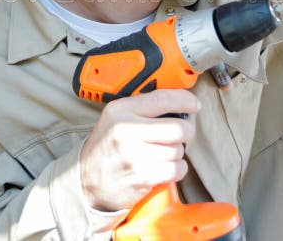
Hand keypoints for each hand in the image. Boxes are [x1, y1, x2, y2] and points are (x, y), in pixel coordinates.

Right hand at [80, 89, 200, 211]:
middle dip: (186, 132)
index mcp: (120, 111)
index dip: (184, 100)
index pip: (161, 99)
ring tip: (163, 153)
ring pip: (178, 150)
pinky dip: (177, 169)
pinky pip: (176, 169)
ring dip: (177, 153)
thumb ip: (142, 108)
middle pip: (178, 128)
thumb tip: (178, 101)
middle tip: (180, 135)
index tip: (194, 104)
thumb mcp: (115, 118)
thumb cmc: (107, 148)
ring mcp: (134, 155)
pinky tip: (165, 167)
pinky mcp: (142, 177)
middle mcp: (126, 131)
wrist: (87, 182)